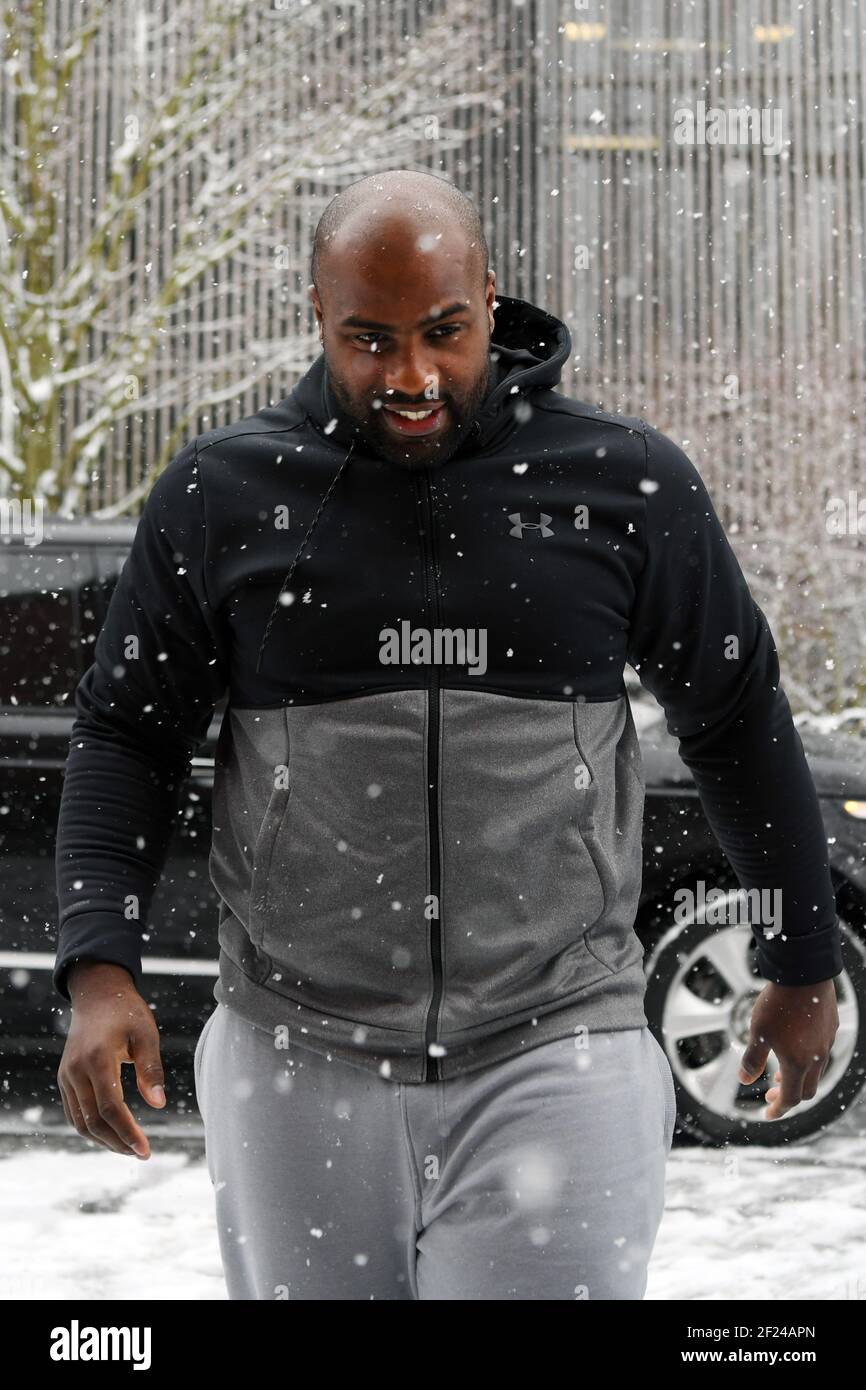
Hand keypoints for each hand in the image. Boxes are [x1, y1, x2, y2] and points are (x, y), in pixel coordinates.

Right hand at [58, 961, 165, 1158]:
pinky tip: (112, 1134)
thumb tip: (158, 1104)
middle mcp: (76, 1070)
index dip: (127, 1133)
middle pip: (93, 1121)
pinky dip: (91, 1128)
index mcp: (98, 1059)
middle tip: (142, 1153)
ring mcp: (67, 1076)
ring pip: (80, 1122)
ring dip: (104, 1140)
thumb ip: (151, 1068)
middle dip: (118, 1142)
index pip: (110, 1108)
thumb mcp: (146, 1034)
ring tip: (129, 1148)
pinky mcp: (65, 1078)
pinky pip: (75, 1112)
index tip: (145, 1149)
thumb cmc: (126, 1012)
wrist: (97, 995)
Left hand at [737, 979, 838, 1118]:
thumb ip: (752, 1059)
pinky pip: (821, 1052)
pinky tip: (794, 1047)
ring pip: (815, 1071)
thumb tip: (744, 1080)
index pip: (791, 1098)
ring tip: (780, 1071)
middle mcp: (817, 1058)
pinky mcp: (830, 1028)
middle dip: (788, 1096)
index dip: (778, 1109)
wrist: (804, 974)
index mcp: (798, 1063)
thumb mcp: (758, 1032)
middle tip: (771, 1092)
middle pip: (806, 1090)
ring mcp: (826, 1043)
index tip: (767, 1112)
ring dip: (798, 1077)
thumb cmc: (777, 1005)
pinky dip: (807, 1060)